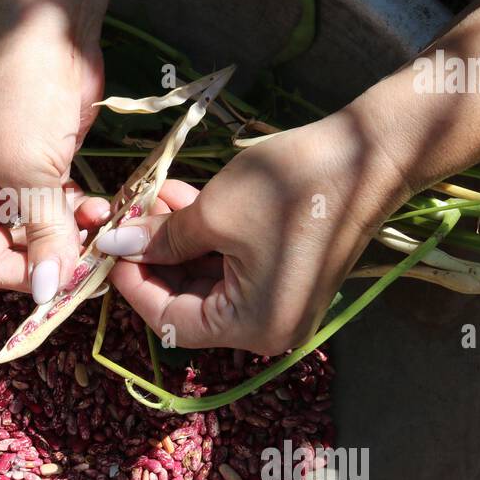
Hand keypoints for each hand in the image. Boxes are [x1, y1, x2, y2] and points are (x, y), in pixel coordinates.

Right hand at [0, 12, 110, 301]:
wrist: (51, 34)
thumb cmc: (23, 98)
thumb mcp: (29, 172)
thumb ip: (42, 234)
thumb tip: (46, 292)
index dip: (23, 276)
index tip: (65, 280)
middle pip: (15, 252)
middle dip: (53, 255)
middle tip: (93, 254)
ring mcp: (13, 182)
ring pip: (43, 235)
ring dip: (72, 236)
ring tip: (99, 221)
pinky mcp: (46, 170)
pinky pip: (62, 212)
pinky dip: (81, 215)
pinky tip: (101, 206)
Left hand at [96, 114, 410, 354]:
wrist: (371, 152)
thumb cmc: (292, 187)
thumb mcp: (214, 213)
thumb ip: (161, 238)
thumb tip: (114, 248)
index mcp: (251, 327)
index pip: (170, 321)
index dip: (133, 283)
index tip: (109, 247)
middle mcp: (267, 325)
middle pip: (187, 300)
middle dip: (153, 256)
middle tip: (125, 217)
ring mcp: (278, 299)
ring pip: (206, 276)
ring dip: (175, 239)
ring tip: (150, 196)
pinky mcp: (286, 270)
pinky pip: (231, 262)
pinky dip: (204, 235)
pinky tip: (180, 197)